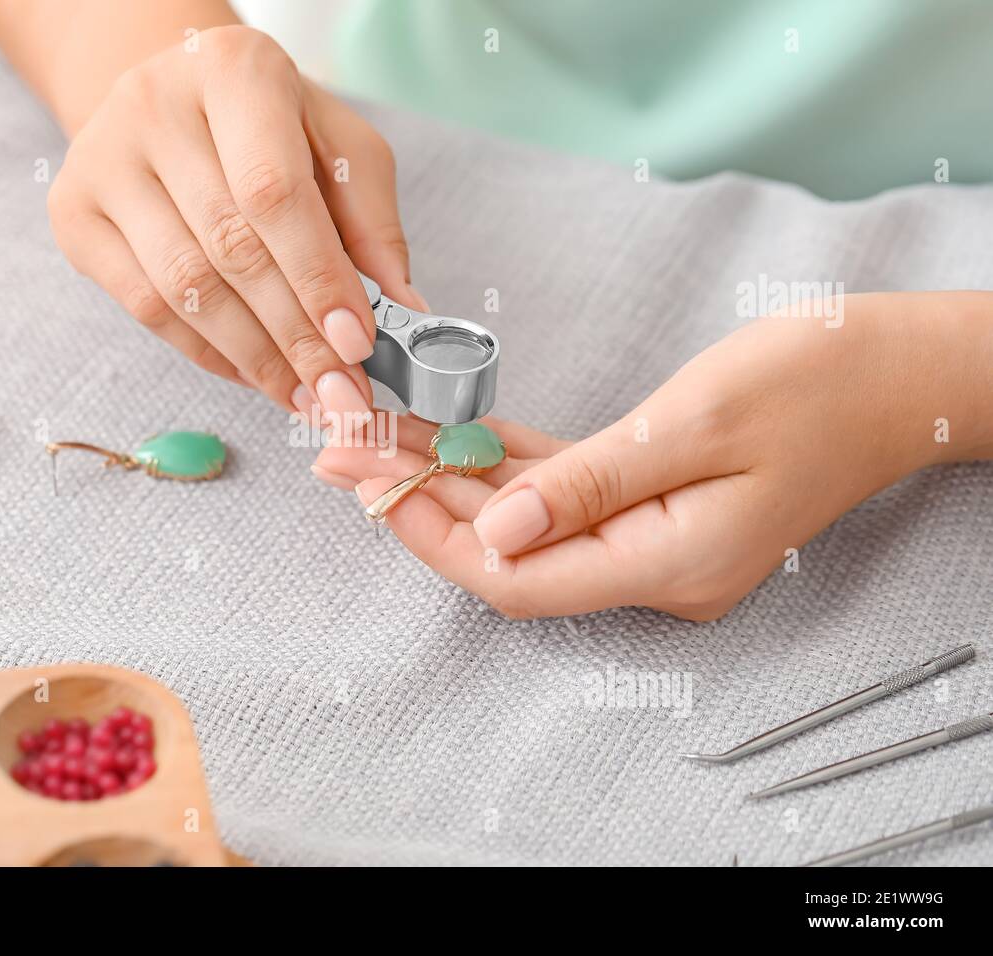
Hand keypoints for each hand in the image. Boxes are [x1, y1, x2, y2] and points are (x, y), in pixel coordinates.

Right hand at [46, 24, 425, 418]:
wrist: (167, 98)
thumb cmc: (265, 125)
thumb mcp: (335, 144)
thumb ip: (371, 219)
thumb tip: (403, 304)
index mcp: (233, 70)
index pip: (273, 191)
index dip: (317, 276)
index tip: (357, 344)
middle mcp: (154, 106)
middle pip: (230, 248)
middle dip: (295, 337)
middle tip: (341, 395)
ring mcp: (102, 161)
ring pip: (184, 288)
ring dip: (254, 358)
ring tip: (305, 398)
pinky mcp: (72, 214)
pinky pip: (145, 308)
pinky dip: (208, 354)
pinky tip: (255, 376)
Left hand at [316, 293, 992, 619]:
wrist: (898, 372)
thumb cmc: (817, 385)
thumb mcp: (697, 424)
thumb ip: (591, 485)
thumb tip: (495, 529)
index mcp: (667, 564)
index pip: (517, 578)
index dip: (433, 538)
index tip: (367, 484)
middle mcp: (651, 566)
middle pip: (508, 549)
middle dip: (423, 499)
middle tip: (345, 447)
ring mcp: (651, 537)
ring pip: (527, 517)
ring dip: (454, 476)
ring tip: (377, 434)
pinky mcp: (652, 501)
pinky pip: (562, 490)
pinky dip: (507, 462)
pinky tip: (453, 431)